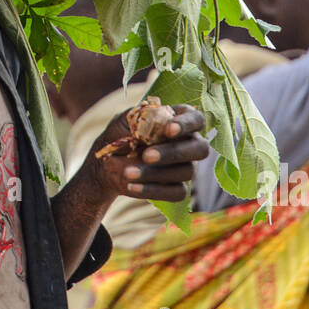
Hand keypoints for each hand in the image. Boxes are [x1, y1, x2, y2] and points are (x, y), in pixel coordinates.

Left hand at [86, 104, 209, 202]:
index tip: (168, 129)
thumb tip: (152, 117)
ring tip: (128, 173)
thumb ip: (139, 115)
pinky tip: (132, 186)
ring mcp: (187, 167)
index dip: (186, 124)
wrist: (107, 163)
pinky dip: (153, 190)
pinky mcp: (178, 188)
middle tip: (147, 155)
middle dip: (174, 152)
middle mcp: (190, 144)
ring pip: (187, 172)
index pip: (196, 119)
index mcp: (180, 121)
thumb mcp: (125, 120)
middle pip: (200, 148)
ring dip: (156, 173)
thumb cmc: (120, 135)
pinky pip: (177, 193)